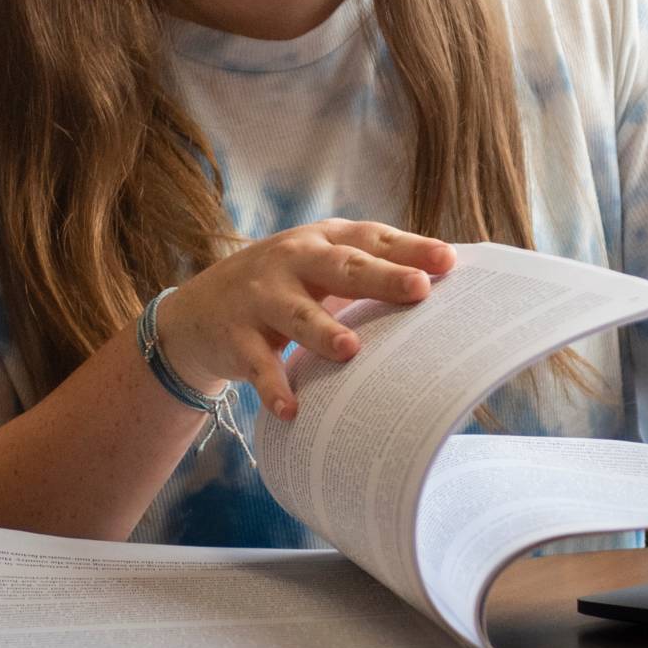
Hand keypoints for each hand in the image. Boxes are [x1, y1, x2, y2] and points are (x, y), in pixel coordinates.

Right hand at [157, 222, 454, 419]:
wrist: (199, 311)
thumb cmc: (286, 286)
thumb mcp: (322, 266)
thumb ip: (372, 268)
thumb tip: (447, 279)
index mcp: (324, 241)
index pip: (372, 239)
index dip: (409, 248)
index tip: (448, 262)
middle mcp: (292, 261)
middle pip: (341, 268)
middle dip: (381, 278)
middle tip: (417, 289)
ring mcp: (261, 298)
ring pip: (297, 314)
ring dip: (324, 331)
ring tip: (350, 350)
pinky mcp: (236, 337)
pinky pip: (258, 365)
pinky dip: (274, 386)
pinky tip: (291, 409)